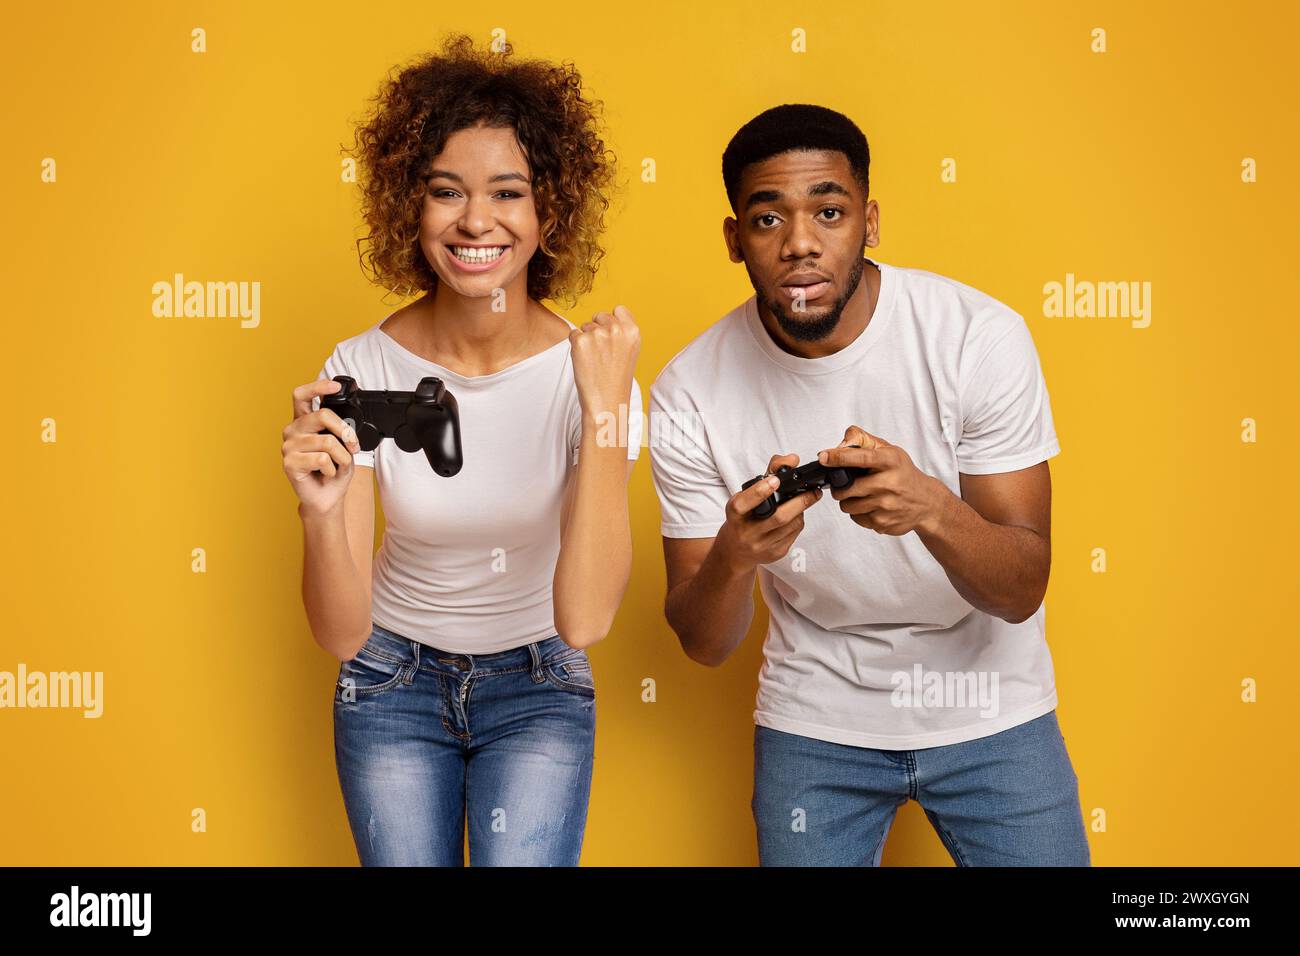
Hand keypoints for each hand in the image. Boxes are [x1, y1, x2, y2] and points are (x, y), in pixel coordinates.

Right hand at [282, 379, 362, 516]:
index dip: (317, 387)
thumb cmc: (334, 471)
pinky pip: (321, 459)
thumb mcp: (343, 446)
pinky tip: (326, 474)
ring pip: (327, 441)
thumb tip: (347, 429)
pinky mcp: (289, 462)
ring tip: (337, 466)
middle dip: (345, 431)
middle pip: (323, 415)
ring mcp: (288, 446)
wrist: (327, 498)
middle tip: (352, 446)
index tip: (335, 386)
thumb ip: (341, 432)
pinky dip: (332, 469)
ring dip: (342, 457)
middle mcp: (293, 430)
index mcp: (304, 421)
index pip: (302, 395)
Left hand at [569, 305, 640, 422]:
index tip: (612, 338)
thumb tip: (607, 316)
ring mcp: (598, 334)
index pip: (619, 309)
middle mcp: (616, 328)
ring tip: (595, 361)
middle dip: (597, 329)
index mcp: (632, 330)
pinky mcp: (580, 341)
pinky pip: (573, 334)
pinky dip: (575, 346)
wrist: (606, 402)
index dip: (612, 322)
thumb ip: (622, 331)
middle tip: (602, 354)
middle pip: (599, 315)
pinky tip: (585, 361)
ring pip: (585, 326)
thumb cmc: (617, 380)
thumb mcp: (630, 351)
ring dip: (586, 340)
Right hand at [714, 452, 821, 572]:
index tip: (775, 481)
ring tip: (805, 500)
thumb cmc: (743, 517)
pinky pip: (794, 534)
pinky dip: (799, 521)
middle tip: (813, 491)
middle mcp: (746, 533)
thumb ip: (768, 473)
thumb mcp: (746, 495)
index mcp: (734, 515)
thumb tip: (792, 459)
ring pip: (791, 525)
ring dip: (802, 510)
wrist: (735, 550)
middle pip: (778, 517)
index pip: (743, 503)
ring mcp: (761, 546)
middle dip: (800, 501)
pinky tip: (796, 515)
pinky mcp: (775, 553)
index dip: (759, 492)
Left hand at [818, 425, 947, 535]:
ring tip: (860, 495)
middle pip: (847, 488)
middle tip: (844, 484)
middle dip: (839, 487)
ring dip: (848, 501)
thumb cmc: (904, 474)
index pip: (861, 457)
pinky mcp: (884, 523)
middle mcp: (890, 484)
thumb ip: (864, 441)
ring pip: (848, 506)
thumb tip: (840, 444)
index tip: (823, 457)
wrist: (927, 502)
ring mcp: (887, 506)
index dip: (839, 457)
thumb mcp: (890, 451)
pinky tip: (871, 506)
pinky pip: (856, 519)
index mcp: (891, 461)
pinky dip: (858, 513)